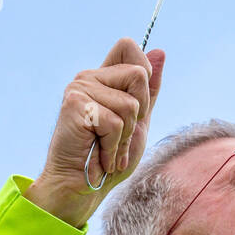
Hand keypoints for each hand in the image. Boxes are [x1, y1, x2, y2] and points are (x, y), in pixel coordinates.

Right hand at [25, 39, 165, 226]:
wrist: (83, 187)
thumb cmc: (109, 158)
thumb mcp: (138, 121)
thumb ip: (149, 90)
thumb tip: (160, 51)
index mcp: (103, 77)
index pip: (128, 47)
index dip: (144, 75)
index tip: (135, 107)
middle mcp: (89, 77)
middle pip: (139, 75)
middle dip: (139, 113)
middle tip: (118, 134)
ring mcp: (80, 88)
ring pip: (130, 104)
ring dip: (125, 135)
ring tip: (107, 148)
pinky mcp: (74, 105)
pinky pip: (114, 122)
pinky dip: (113, 146)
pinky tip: (99, 154)